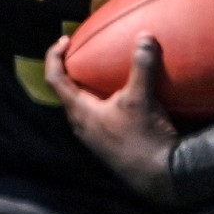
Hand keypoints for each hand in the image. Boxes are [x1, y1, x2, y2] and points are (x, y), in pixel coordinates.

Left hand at [45, 33, 180, 203]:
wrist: (160, 176)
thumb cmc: (143, 137)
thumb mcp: (141, 99)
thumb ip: (141, 67)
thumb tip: (145, 36)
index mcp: (79, 112)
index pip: (54, 79)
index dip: (54, 56)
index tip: (65, 40)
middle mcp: (81, 124)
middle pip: (67, 91)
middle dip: (72, 70)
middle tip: (84, 52)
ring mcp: (93, 136)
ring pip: (83, 104)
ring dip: (89, 86)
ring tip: (102, 71)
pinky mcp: (107, 142)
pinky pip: (98, 114)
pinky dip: (103, 99)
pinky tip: (122, 95)